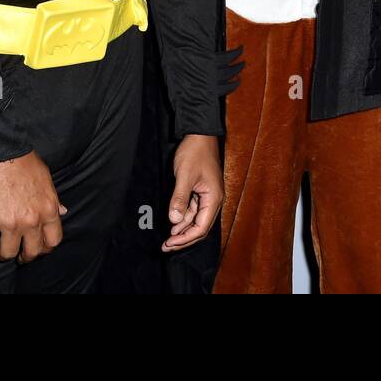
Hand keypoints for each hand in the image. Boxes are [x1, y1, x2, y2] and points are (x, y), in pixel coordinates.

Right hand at [0, 150, 66, 262]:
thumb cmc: (22, 161)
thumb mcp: (46, 178)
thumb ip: (53, 199)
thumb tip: (61, 212)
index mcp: (48, 209)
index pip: (53, 240)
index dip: (45, 247)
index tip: (38, 247)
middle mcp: (31, 220)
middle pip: (32, 252)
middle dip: (25, 256)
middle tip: (18, 254)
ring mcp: (9, 223)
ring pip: (7, 253)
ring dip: (3, 253)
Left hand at [162, 134, 222, 251]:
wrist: (200, 134)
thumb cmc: (195, 152)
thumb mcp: (185, 175)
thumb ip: (180, 198)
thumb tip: (174, 220)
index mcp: (213, 199)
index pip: (201, 227)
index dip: (185, 238)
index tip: (170, 242)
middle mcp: (213, 200)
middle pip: (200, 228)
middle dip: (183, 238)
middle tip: (166, 246)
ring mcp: (207, 196)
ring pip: (195, 220)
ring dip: (182, 230)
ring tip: (167, 238)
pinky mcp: (201, 192)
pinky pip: (193, 210)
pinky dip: (183, 218)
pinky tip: (173, 223)